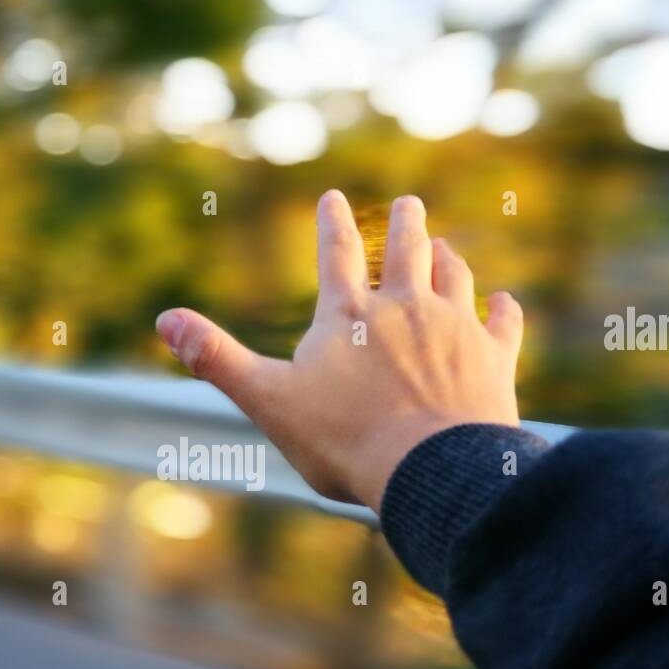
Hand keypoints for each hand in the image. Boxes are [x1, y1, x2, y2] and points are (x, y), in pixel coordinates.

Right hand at [155, 191, 522, 512]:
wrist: (432, 470)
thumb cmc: (345, 440)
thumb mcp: (268, 400)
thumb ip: (217, 358)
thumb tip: (165, 320)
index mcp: (349, 315)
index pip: (339, 254)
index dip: (334, 224)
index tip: (334, 197)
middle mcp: (406, 308)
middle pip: (408, 249)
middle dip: (406, 222)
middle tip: (409, 203)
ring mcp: (455, 329)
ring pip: (456, 276)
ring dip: (449, 258)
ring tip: (445, 248)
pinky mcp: (494, 359)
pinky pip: (503, 323)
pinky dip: (503, 310)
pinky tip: (504, 303)